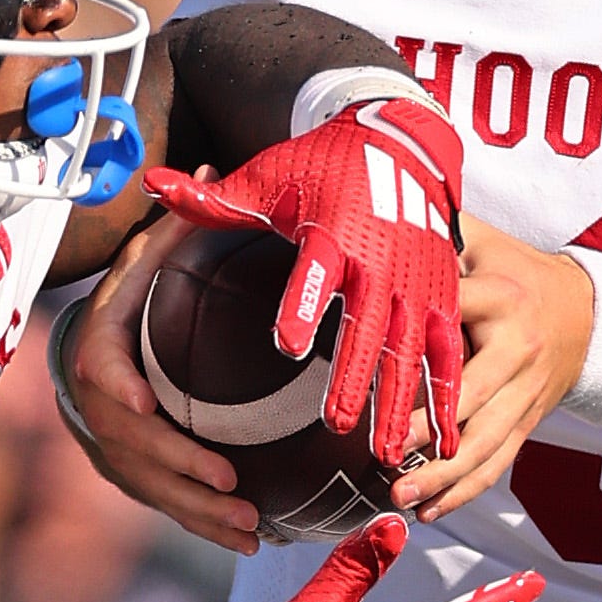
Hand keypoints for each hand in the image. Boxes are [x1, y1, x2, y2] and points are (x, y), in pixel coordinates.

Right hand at [61, 207, 261, 554]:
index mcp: (100, 347)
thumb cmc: (133, 297)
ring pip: (150, 487)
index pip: (98, 369)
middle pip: (130, 445)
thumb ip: (175, 227)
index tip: (142, 403)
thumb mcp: (147, 257)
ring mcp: (111, 446)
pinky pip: (165, 504)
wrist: (92, 346)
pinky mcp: (131, 473)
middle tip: (230, 483)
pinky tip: (250, 539)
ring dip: (199, 511)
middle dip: (179, 468)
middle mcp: (98, 405)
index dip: (115, 387)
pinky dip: (204, 524)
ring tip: (251, 525)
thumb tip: (207, 175)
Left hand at [144, 100, 465, 466]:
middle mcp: (379, 263)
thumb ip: (215, 200)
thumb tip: (153, 185)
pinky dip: (447, 395)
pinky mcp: (442, 297)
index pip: (314, 273)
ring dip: (401, 401)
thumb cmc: (325, 168)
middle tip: (336, 423)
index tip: (286, 344)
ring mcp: (416, 284)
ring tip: (389, 453)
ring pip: (409, 350)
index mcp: (332, 234)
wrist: (403, 148)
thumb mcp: (271, 178)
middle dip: (353, 375)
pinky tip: (446, 441)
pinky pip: (446, 352)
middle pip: (366, 327)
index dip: (302, 306)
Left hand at [393, 217, 593, 522]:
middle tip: (382, 449)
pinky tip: (429, 510)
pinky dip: (465, 490)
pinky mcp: (529, 423)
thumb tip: (377, 210)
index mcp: (502, 298)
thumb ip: (436, 231)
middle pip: (471, 395)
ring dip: (442, 474)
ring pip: (485, 442)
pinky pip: (499, 462)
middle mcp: (519, 351)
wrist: (589, 312)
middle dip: (428, 426)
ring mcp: (527, 393)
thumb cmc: (516, 271)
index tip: (366, 357)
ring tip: (399, 493)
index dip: (411, 339)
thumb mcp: (483, 242)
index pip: (450, 319)